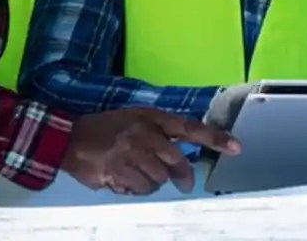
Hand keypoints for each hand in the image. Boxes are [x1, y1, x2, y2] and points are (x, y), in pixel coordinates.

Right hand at [61, 107, 240, 194]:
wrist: (70, 138)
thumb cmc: (107, 129)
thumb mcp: (135, 120)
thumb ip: (160, 133)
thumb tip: (183, 158)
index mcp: (150, 118)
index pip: (189, 127)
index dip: (214, 137)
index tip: (236, 147)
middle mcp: (143, 133)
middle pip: (176, 161)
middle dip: (182, 176)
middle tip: (183, 184)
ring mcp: (129, 152)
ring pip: (158, 179)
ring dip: (152, 183)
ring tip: (137, 174)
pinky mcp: (116, 170)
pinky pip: (138, 188)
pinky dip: (135, 188)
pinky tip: (123, 178)